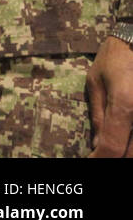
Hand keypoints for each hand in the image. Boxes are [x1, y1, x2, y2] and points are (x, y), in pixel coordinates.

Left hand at [87, 35, 132, 156]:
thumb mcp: (96, 82)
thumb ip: (99, 116)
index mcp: (124, 103)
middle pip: (131, 153)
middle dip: (113, 158)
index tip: (90, 161)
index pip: (112, 147)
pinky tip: (125, 139)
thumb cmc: (116, 58)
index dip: (100, 159)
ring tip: (111, 148)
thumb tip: (98, 144)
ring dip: (126, 152)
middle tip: (98, 156)